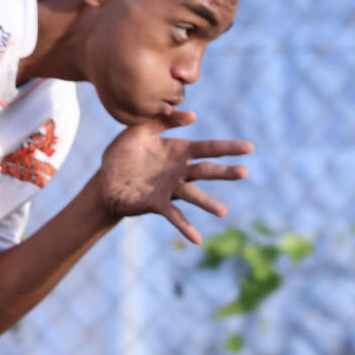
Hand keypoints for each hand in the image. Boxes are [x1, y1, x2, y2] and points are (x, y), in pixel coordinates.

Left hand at [94, 121, 251, 244]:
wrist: (105, 180)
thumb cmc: (124, 154)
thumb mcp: (141, 130)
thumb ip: (164, 120)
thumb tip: (192, 114)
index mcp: (179, 151)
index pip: (208, 148)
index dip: (228, 148)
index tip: (249, 148)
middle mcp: (179, 172)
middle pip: (206, 171)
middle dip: (225, 172)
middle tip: (244, 172)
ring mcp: (170, 189)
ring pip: (193, 195)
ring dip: (207, 203)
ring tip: (222, 212)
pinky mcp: (157, 204)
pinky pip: (174, 216)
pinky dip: (186, 227)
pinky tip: (197, 239)